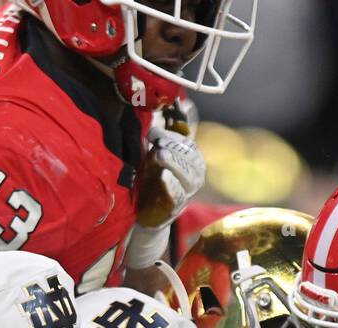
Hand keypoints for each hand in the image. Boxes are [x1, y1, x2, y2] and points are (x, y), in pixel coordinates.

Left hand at [126, 124, 205, 269]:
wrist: (143, 213)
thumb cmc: (150, 179)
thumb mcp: (154, 153)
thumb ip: (163, 133)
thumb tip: (172, 105)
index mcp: (189, 158)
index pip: (190, 139)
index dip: (183, 126)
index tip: (174, 112)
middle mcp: (193, 174)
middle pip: (191, 156)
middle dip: (174, 144)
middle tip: (156, 136)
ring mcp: (187, 192)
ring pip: (188, 175)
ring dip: (174, 163)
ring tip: (160, 154)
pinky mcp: (175, 208)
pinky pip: (178, 196)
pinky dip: (172, 185)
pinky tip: (164, 176)